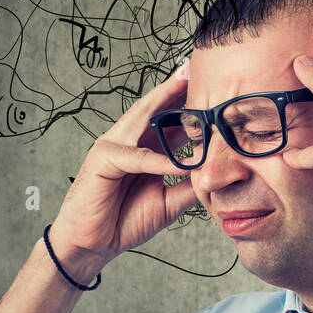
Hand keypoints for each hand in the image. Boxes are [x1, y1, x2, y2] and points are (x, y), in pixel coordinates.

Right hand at [47, 62, 198, 281]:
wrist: (94, 246)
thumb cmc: (126, 221)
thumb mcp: (169, 201)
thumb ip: (190, 184)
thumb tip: (218, 172)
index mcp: (146, 148)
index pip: (172, 120)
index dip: (191, 104)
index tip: (216, 88)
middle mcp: (129, 141)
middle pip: (156, 109)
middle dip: (177, 87)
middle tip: (198, 67)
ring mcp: (113, 147)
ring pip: (142, 119)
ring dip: (164, 101)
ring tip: (186, 84)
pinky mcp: (102, 161)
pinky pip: (135, 157)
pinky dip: (156, 159)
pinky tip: (175, 160)